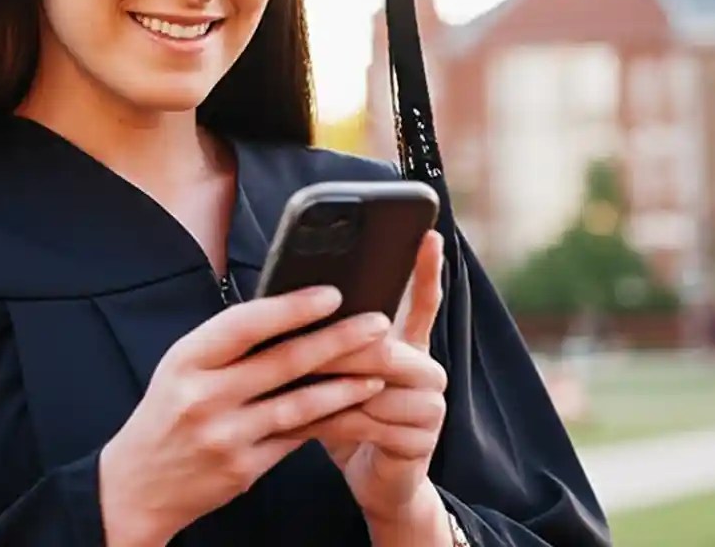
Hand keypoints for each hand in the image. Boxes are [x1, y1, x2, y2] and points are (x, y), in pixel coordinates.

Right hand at [99, 286, 391, 545]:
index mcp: (186, 361)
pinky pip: (296, 439)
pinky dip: (327, 422)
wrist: (138, 486)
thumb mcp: (179, 369)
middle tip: (376, 323)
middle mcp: (203, 397)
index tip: (331, 294)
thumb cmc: (166, 416)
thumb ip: (225, 346)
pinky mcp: (243, 469)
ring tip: (379, 370)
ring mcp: (225, 436)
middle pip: (282, 361)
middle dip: (337, 340)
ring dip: (345, 386)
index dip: (292, 307)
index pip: (245, 324)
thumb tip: (287, 313)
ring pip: (299, 405)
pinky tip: (352, 409)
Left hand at [301, 231, 450, 530]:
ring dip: (322, 390)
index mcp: (410, 347)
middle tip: (293, 347)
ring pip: (370, 386)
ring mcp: (431, 405)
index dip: (426, 269)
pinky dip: (327, 423)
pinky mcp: (422, 439)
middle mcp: (428, 369)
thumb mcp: (336, 374)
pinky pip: (366, 423)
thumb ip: (332, 340)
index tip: (428, 233)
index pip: (423, 301)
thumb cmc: (345, 417)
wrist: (373, 480)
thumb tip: (294, 299)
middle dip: (333, 350)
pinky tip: (298, 424)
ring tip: (283, 389)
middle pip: (382, 348)